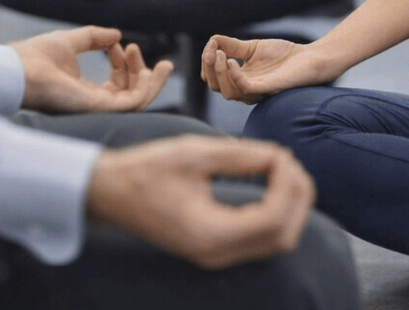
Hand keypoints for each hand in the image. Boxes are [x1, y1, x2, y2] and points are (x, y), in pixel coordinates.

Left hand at [12, 26, 173, 113]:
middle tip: (165, 63)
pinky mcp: (98, 107)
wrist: (20, 68)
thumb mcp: (73, 40)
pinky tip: (148, 69)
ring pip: (137, 103)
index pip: (118, 85)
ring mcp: (96, 107)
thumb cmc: (37, 57)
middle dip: (149, 79)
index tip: (123, 45)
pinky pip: (132, 104)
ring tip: (164, 65)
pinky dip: (145, 88)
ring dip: (154, 84)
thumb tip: (118, 35)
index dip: (127, 65)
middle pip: (131, 96)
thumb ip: (95, 37)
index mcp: (85, 91)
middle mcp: (93, 102)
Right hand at [86, 135, 314, 268]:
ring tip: (283, 169)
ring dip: (291, 206)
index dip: (287, 185)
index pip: (273, 218)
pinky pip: (262, 239)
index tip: (280, 154)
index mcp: (210, 233)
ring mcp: (217, 255)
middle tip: (289, 161)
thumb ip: (242, 155)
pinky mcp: (216, 248)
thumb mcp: (195, 152)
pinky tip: (272, 183)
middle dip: (298, 197)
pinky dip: (277, 212)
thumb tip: (280, 156)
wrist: (111, 192)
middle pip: (284, 236)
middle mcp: (217, 253)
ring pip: (278, 241)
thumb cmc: (146, 169)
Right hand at [201, 34, 332, 103]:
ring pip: (227, 92)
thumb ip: (232, 46)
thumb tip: (212, 39)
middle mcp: (245, 90)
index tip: (211, 43)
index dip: (207, 62)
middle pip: (216, 87)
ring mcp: (256, 92)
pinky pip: (245, 89)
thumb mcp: (251, 47)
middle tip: (211, 51)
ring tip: (220, 54)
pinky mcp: (268, 89)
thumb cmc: (283, 55)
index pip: (213, 78)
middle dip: (209, 68)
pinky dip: (234, 76)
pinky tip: (231, 61)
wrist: (310, 57)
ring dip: (219, 72)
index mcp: (239, 80)